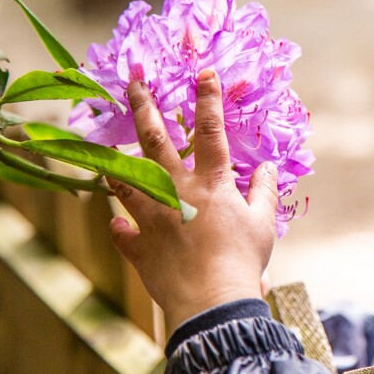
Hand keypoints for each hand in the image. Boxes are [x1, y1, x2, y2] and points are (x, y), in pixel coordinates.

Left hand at [107, 68, 277, 328]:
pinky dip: (120, 226)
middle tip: (133, 84)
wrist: (212, 302)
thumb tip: (268, 167)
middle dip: (144, 107)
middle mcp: (177, 192)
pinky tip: (117, 222)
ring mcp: (152, 218)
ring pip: (126, 182)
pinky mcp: (140, 247)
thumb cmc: (243, 259)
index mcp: (211, 183)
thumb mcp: (264, 223)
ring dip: (116, 164)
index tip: (203, 71)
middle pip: (156, 142)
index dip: (208, 98)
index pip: (210, 130)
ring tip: (106, 152)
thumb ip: (264, 191)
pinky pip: (123, 233)